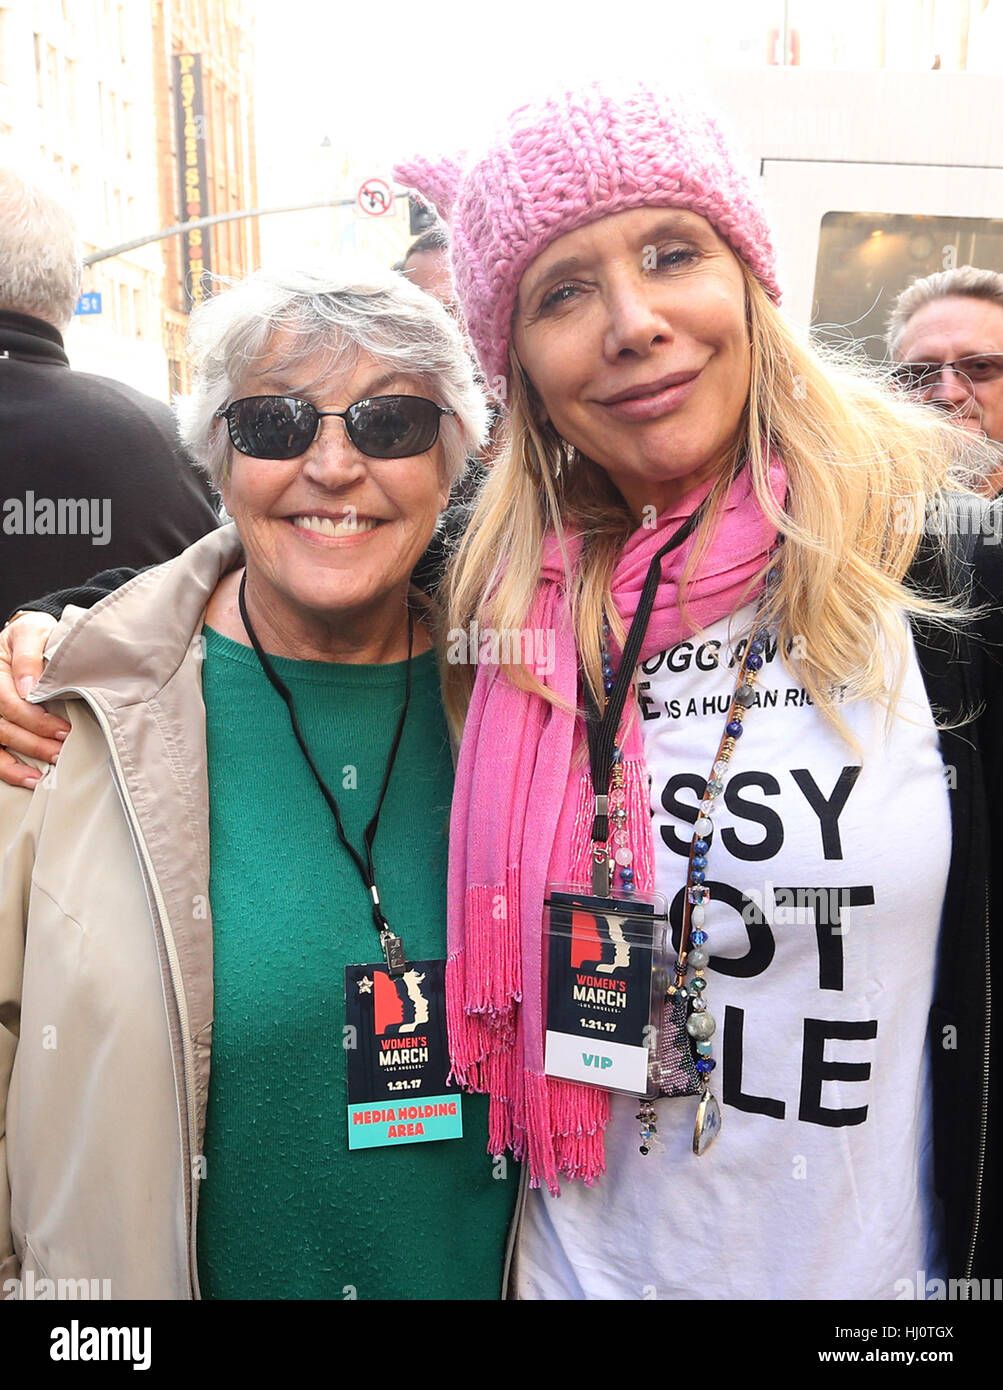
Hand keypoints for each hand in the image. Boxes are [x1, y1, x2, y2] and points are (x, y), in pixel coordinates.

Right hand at [0, 613, 67, 787]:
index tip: (63, 729)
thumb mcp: (32, 632)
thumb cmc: (33, 636)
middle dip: (34, 741)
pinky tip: (29, 778)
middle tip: (62, 750)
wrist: (28, 639)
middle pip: (3, 725)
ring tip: (47, 769)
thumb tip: (28, 687)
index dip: (35, 718)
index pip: (8, 701)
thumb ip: (29, 656)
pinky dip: (8, 769)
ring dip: (22, 759)